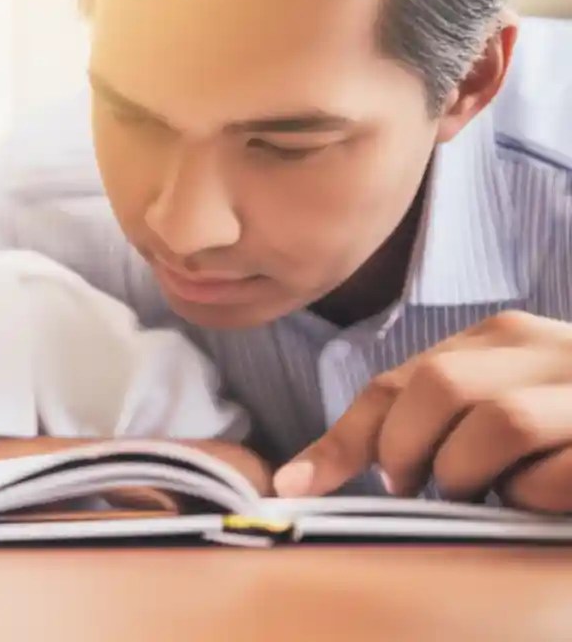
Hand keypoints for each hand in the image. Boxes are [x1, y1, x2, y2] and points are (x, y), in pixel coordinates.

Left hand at [274, 311, 571, 511]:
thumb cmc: (570, 431)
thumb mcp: (500, 412)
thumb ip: (430, 424)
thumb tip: (305, 476)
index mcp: (505, 340)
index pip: (398, 382)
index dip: (342, 438)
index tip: (295, 486)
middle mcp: (548, 347)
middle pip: (436, 387)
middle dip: (410, 452)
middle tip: (420, 489)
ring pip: (496, 423)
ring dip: (474, 475)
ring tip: (491, 493)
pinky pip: (554, 474)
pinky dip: (537, 498)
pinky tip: (551, 499)